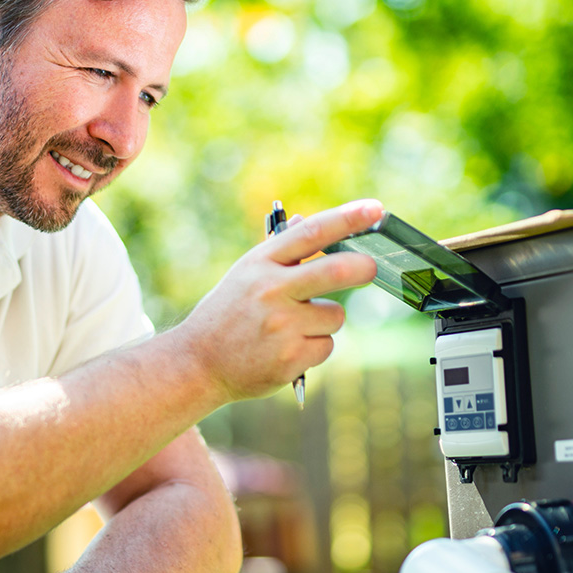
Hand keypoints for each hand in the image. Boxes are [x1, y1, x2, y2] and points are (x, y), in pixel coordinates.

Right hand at [177, 198, 381, 400]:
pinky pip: (326, 346)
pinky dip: (314, 349)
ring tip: (292, 329)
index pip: (312, 233)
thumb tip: (306, 221)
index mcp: (261, 263)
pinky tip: (287, 350)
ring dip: (324, 322)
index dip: (348, 218)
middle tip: (370, 268)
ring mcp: (281, 326)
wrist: (196, 363)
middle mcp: (270, 290)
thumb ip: (279, 253)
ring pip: (335, 316)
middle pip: (336, 271)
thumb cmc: (227, 314)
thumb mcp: (245, 275)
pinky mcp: (290, 358)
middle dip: (363, 267)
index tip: (375, 209)